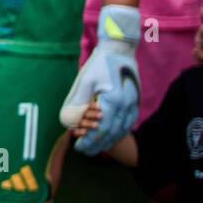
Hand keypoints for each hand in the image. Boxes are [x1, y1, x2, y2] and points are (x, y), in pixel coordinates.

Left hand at [61, 5, 140, 154]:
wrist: (120, 50)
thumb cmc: (99, 64)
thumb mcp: (85, 81)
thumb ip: (77, 102)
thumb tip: (67, 120)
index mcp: (114, 101)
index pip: (101, 129)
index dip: (90, 141)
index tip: (79, 147)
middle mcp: (127, 106)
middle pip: (112, 133)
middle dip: (98, 145)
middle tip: (85, 152)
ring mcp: (133, 105)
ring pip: (122, 131)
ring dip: (109, 141)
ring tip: (95, 148)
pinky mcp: (135, 103)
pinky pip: (127, 124)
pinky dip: (118, 133)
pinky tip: (109, 136)